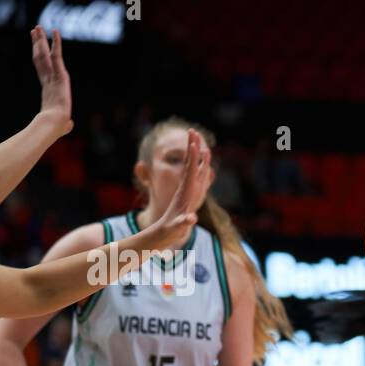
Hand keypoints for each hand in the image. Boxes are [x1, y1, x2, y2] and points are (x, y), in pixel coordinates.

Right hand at [31, 26, 71, 136]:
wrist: (53, 123)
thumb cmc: (56, 127)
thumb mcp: (63, 124)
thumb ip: (66, 124)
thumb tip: (69, 126)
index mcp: (49, 88)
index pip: (42, 69)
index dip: (38, 57)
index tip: (36, 47)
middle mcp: (48, 80)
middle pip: (40, 58)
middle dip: (37, 44)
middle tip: (34, 31)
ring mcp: (52, 76)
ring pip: (45, 54)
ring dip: (42, 40)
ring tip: (38, 27)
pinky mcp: (59, 74)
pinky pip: (57, 55)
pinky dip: (56, 43)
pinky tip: (55, 31)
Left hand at [142, 129, 210, 249]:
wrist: (161, 234)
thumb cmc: (170, 232)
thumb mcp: (177, 228)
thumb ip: (183, 223)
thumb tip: (191, 219)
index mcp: (184, 192)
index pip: (189, 170)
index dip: (192, 156)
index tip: (194, 142)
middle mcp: (185, 188)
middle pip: (189, 164)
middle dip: (192, 148)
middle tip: (193, 131)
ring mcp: (186, 191)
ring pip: (192, 169)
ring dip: (195, 156)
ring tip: (199, 143)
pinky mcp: (187, 195)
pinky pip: (195, 178)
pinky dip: (199, 168)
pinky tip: (202, 163)